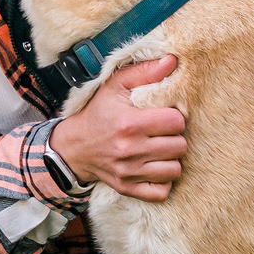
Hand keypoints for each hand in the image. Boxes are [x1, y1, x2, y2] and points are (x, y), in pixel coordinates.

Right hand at [50, 56, 185, 201]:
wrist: (74, 146)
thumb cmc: (99, 112)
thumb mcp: (115, 86)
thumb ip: (144, 72)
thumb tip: (172, 61)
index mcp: (130, 123)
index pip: (176, 122)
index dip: (175, 117)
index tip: (164, 116)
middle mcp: (130, 150)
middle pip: (179, 146)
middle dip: (175, 137)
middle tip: (162, 132)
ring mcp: (129, 172)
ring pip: (175, 169)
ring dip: (171, 158)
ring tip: (160, 149)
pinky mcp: (127, 188)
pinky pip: (161, 192)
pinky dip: (163, 181)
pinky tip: (155, 167)